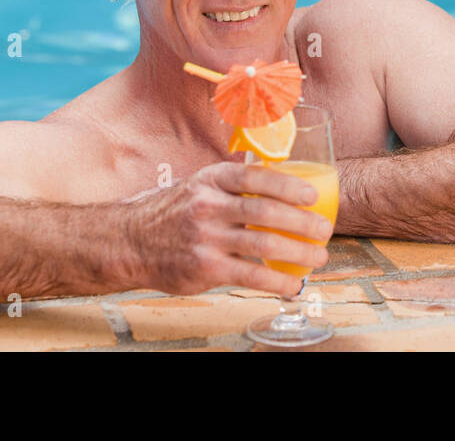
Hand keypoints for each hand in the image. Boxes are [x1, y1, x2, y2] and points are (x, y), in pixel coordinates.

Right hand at [125, 162, 333, 297]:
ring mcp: (205, 238)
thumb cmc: (173, 212)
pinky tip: (294, 284)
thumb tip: (275, 168)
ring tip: (319, 257)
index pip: (255, 177)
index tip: (313, 195)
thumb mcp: (198, 184)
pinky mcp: (205, 268)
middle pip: (265, 212)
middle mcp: (208, 206)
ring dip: (298, 253)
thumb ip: (233, 180)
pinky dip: (277, 281)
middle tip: (324, 230)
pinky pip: (250, 275)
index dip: (288, 185)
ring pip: (263, 245)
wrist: (129, 241)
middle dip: (302, 222)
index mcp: (210, 180)